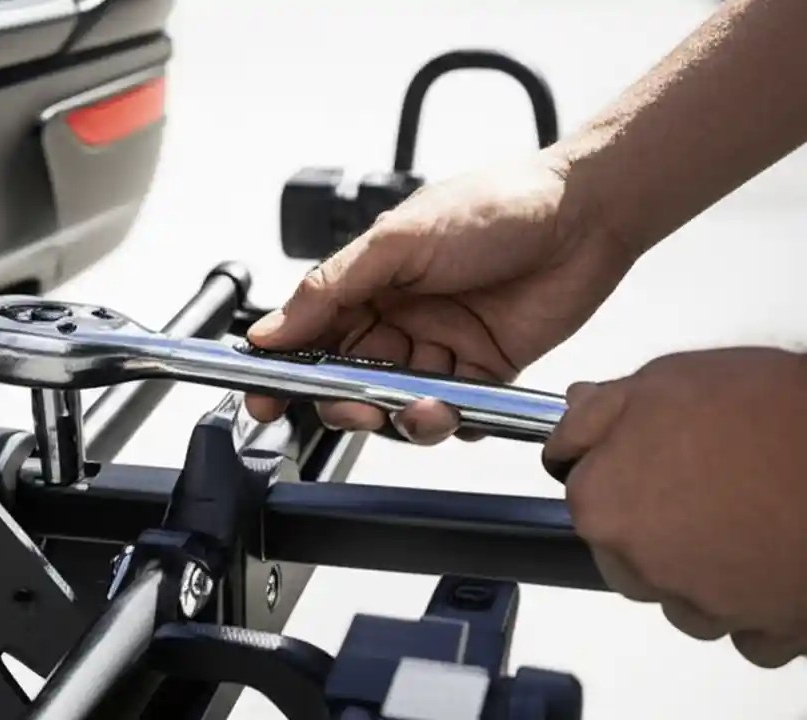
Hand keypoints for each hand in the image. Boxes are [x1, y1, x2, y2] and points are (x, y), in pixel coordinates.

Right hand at [245, 150, 638, 442]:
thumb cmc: (493, 207)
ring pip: (396, 403)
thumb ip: (330, 289)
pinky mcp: (482, 372)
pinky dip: (446, 422)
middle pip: (348, 379)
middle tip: (351, 407)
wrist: (584, 216)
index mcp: (367, 283)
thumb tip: (270, 331)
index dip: (283, 371)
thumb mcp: (397, 240)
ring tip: (418, 407)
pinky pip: (450, 413)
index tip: (262, 400)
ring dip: (400, 415)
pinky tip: (452, 409)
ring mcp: (439, 348)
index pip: (310, 335)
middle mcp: (398, 319)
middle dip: (343, 402)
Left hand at [544, 348, 806, 667]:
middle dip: (656, 529)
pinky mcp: (766, 636)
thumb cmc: (760, 409)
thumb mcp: (665, 381)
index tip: (661, 457)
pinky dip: (756, 606)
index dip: (623, 473)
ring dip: (703, 572)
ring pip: (684, 599)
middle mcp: (639, 570)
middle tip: (709, 487)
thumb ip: (600, 411)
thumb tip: (569, 424)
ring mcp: (704, 610)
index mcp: (602, 508)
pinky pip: (745, 631)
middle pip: (629, 558)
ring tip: (749, 522)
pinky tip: (776, 560)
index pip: (586, 499)